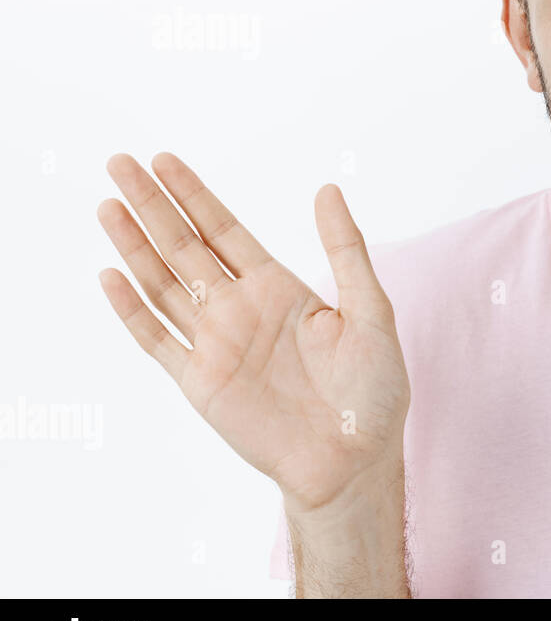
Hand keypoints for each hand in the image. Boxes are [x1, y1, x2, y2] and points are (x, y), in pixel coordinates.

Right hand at [96, 153, 410, 515]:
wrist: (354, 460)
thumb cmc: (373, 390)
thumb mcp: (370, 310)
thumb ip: (346, 249)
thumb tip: (327, 189)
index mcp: (280, 289)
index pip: (226, 231)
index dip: (195, 196)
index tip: (164, 160)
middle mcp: (241, 310)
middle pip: (185, 247)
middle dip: (153, 206)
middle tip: (119, 163)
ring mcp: (217, 345)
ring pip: (164, 285)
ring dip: (134, 247)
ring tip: (108, 206)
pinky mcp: (201, 383)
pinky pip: (157, 342)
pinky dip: (132, 311)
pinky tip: (111, 276)